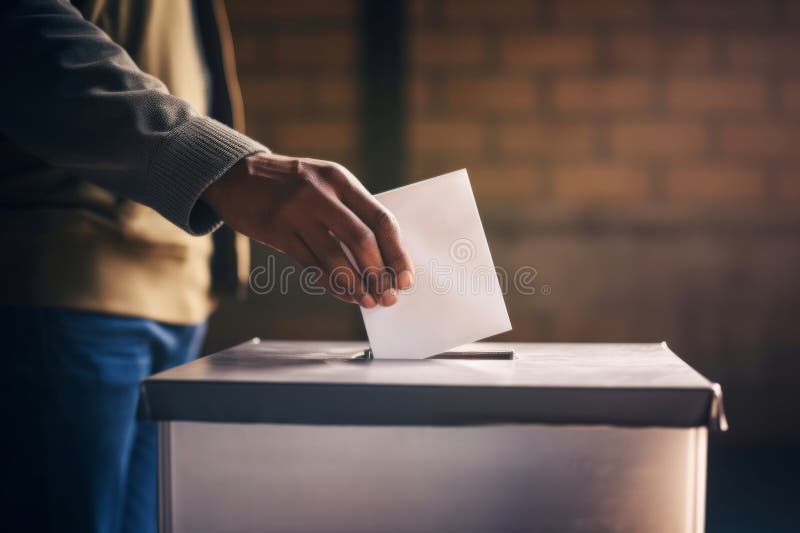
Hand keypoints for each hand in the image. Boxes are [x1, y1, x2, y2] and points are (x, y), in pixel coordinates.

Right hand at [202, 153, 413, 307]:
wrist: (234, 175)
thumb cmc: (288, 184)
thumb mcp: (322, 182)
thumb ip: (349, 210)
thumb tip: (382, 257)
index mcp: (339, 179)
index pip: (380, 219)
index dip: (397, 252)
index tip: (405, 277)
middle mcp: (320, 193)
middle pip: (361, 240)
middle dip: (379, 274)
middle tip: (388, 296)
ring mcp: (296, 212)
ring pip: (335, 257)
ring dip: (356, 285)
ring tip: (367, 301)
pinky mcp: (276, 231)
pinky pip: (311, 265)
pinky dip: (331, 283)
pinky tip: (344, 293)